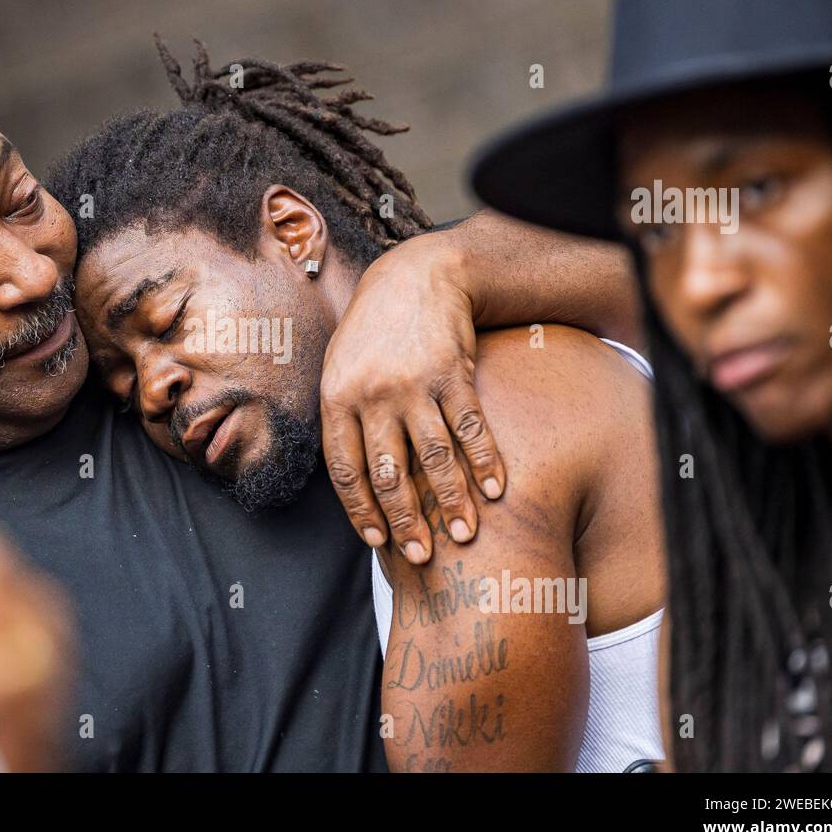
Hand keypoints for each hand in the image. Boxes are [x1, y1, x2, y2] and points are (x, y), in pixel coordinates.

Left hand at [320, 229, 505, 564]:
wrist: (417, 276)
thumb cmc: (373, 331)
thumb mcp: (340, 367)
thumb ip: (343, 418)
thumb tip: (352, 482)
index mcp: (336, 398)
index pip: (345, 470)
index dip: (362, 510)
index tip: (378, 540)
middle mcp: (372, 395)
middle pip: (388, 473)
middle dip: (406, 520)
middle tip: (423, 555)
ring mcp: (414, 385)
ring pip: (434, 459)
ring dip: (451, 502)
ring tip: (465, 534)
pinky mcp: (452, 374)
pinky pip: (471, 429)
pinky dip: (485, 463)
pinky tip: (495, 490)